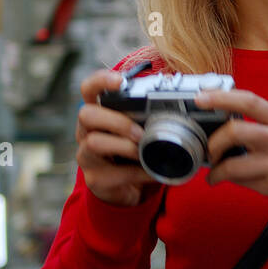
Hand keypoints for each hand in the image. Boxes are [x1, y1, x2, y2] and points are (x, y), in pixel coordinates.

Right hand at [75, 70, 160, 206]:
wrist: (125, 187)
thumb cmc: (133, 149)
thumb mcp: (139, 129)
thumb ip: (148, 114)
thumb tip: (181, 98)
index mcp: (98, 113)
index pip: (89, 88)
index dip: (101, 81)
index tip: (120, 82)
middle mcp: (86, 131)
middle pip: (86, 114)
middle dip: (117, 121)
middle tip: (140, 132)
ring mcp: (86, 155)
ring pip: (94, 143)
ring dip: (125, 146)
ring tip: (143, 152)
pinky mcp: (95, 178)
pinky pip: (114, 173)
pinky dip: (138, 171)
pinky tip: (152, 171)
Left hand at [195, 89, 267, 209]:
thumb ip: (258, 120)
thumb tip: (220, 119)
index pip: (249, 101)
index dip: (222, 97)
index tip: (201, 98)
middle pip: (235, 132)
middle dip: (214, 142)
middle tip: (209, 149)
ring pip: (232, 164)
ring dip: (215, 168)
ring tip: (213, 169)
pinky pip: (238, 181)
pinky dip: (223, 179)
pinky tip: (220, 178)